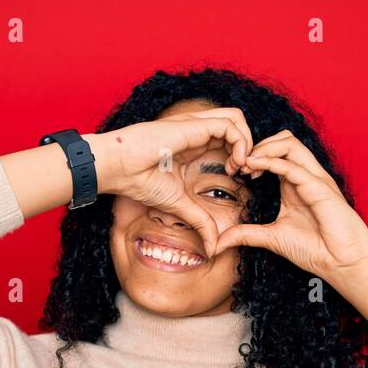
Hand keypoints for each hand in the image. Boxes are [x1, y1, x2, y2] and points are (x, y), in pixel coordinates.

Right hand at [87, 107, 254, 257]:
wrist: (118, 168)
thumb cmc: (139, 181)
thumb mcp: (179, 206)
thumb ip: (199, 221)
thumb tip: (213, 248)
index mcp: (193, 146)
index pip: (227, 139)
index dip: (240, 156)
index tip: (239, 178)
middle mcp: (197, 132)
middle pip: (236, 124)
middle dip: (250, 146)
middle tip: (247, 172)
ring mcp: (195, 126)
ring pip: (236, 118)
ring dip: (247, 142)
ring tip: (241, 168)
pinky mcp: (193, 125)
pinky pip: (230, 125)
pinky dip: (240, 143)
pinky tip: (233, 165)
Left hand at [212, 130, 367, 283]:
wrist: (342, 263)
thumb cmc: (315, 249)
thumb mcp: (271, 239)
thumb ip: (246, 235)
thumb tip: (219, 242)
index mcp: (294, 183)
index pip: (274, 153)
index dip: (252, 156)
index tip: (233, 171)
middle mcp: (305, 176)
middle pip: (282, 140)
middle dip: (256, 146)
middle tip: (236, 164)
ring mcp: (314, 179)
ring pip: (289, 143)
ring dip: (263, 148)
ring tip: (245, 164)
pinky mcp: (320, 188)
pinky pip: (294, 166)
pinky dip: (272, 163)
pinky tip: (255, 169)